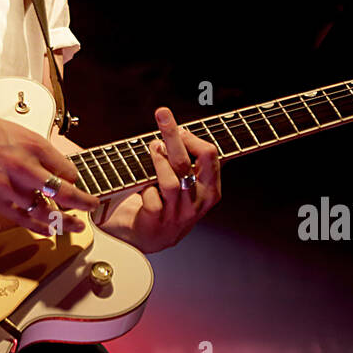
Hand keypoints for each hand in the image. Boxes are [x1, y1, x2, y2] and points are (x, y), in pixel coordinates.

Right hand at [0, 103, 99, 235]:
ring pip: (44, 211)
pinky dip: (39, 228)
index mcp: (32, 144)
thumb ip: (37, 151)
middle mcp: (23, 166)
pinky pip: (23, 220)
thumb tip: (54, 169)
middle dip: (82, 203)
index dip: (75, 179)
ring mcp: (8, 185)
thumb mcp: (17, 131)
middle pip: (63, 193)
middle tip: (91, 206)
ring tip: (75, 225)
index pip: (67, 169)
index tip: (76, 182)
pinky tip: (49, 231)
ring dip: (63, 220)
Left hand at [98, 107, 221, 252]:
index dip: (192, 138)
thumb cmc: (167, 203)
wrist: (147, 238)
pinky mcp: (156, 223)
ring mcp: (177, 215)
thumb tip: (181, 129)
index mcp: (210, 191)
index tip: (179, 129)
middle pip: (189, 164)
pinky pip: (152, 198)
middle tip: (162, 114)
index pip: (210, 156)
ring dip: (158, 160)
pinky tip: (141, 182)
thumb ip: (190, 161)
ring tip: (152, 146)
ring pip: (171, 182)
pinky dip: (144, 186)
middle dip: (173, 136)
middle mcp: (196, 203)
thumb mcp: (186, 184)